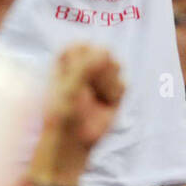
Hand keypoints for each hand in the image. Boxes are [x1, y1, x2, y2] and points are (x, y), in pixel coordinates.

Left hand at [29, 45, 124, 185]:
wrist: (72, 140)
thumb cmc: (62, 114)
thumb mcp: (69, 89)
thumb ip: (85, 67)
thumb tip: (105, 50)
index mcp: (67, 60)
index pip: (81, 45)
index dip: (83, 58)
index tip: (76, 74)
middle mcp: (85, 65)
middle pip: (103, 52)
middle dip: (98, 71)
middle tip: (85, 88)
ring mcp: (101, 77)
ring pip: (116, 65)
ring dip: (107, 83)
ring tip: (94, 97)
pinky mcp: (114, 90)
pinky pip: (124, 83)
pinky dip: (115, 94)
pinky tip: (105, 103)